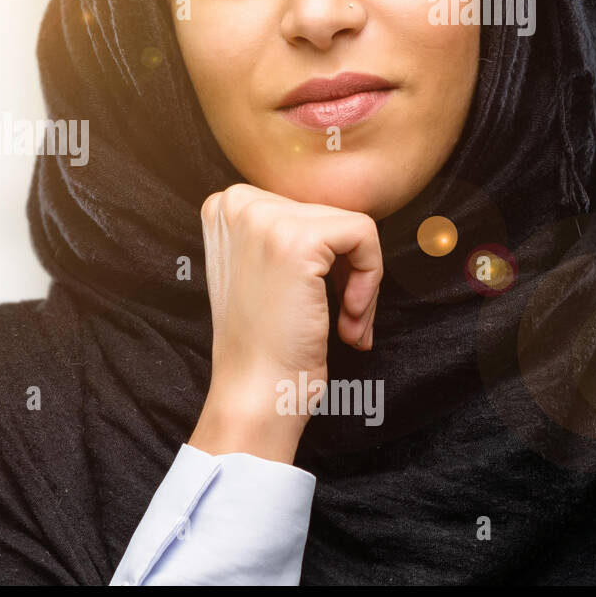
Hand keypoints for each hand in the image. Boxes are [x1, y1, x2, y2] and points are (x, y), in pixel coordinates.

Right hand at [189, 183, 381, 459]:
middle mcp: (237, 203)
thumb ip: (281, 233)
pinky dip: (371, 281)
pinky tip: (349, 319)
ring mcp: (265, 219)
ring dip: (362, 282)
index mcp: (224, 206)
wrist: (254, 392)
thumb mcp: (256, 269)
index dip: (324, 258)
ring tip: (346, 324)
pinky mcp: (300, 239)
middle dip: (345, 271)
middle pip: (329, 215)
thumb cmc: (264, 343)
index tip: (317, 298)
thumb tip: (339, 219)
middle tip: (341, 319)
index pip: (303, 210)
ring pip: (352, 226)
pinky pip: (365, 237)